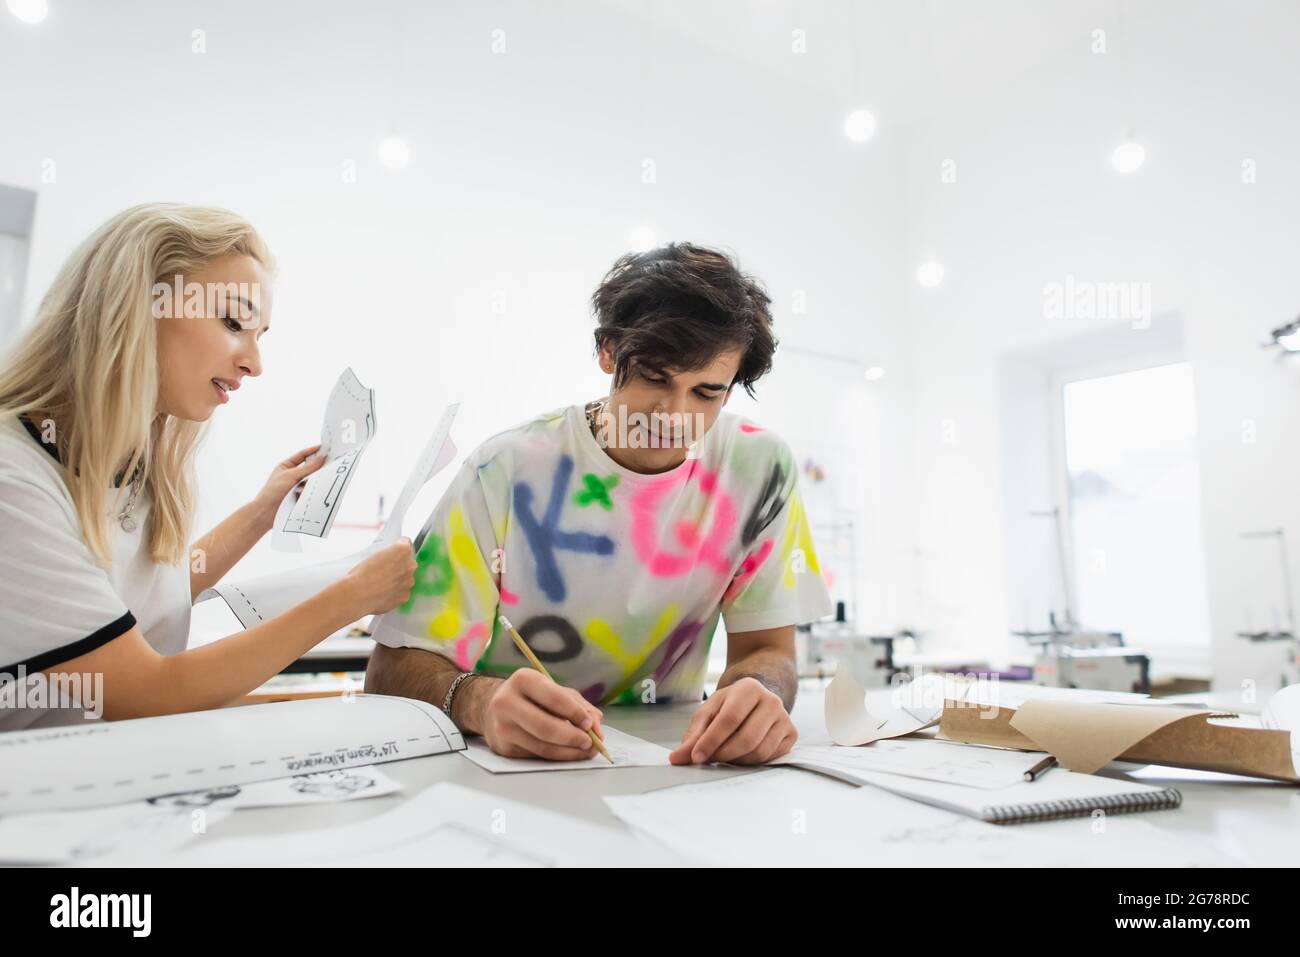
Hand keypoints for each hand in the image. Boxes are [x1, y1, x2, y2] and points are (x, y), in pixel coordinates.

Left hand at [251, 444, 326, 528]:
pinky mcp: (300, 496)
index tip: (325, 447)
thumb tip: (321, 458)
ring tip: (319, 480)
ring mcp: (296, 486)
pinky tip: (311, 493)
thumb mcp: (290, 476)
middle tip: (331, 462)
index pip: (302, 455)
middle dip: (318, 466)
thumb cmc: (272, 492)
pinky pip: (310, 490)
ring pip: (311, 479)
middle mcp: (292, 475)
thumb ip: (307, 468)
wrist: (266, 513)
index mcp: (286, 466)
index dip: (313, 450)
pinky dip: (311, 491)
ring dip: (314, 480)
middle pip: (309, 467)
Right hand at [343, 540, 416, 616]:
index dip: (397, 547)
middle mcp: (410, 565)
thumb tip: (389, 555)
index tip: (392, 551)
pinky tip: (383, 592)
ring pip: (405, 576)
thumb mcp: (372, 552)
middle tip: (383, 568)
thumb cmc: (361, 573)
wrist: (357, 595)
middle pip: (407, 561)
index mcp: (403, 550)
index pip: (406, 543)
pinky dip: (395, 591)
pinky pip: (402, 590)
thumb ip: (388, 551)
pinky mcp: (405, 596)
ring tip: (381, 582)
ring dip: (397, 578)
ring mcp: (409, 581)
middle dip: (398, 563)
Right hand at [479, 669, 604, 760]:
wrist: (492, 707)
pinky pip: (536, 756)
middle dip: (573, 738)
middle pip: (546, 727)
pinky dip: (557, 757)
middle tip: (591, 743)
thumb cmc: (531, 697)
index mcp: (523, 680)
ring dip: (569, 752)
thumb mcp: (554, 690)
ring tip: (585, 750)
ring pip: (542, 747)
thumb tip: (597, 727)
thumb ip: (579, 705)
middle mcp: (507, 702)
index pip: (554, 698)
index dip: (575, 713)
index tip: (590, 724)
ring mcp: (502, 727)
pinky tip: (568, 753)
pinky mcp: (503, 747)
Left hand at [669, 677, 796, 765]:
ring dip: (737, 760)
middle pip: (747, 738)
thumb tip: (677, 759)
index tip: (696, 757)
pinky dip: (751, 762)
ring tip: (724, 755)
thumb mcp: (709, 712)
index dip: (711, 741)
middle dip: (723, 754)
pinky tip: (741, 755)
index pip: (729, 719)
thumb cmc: (729, 705)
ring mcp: (785, 717)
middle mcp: (771, 701)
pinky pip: (771, 758)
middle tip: (709, 760)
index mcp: (748, 688)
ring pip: (759, 751)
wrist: (757, 698)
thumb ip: (693, 735)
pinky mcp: (792, 733)